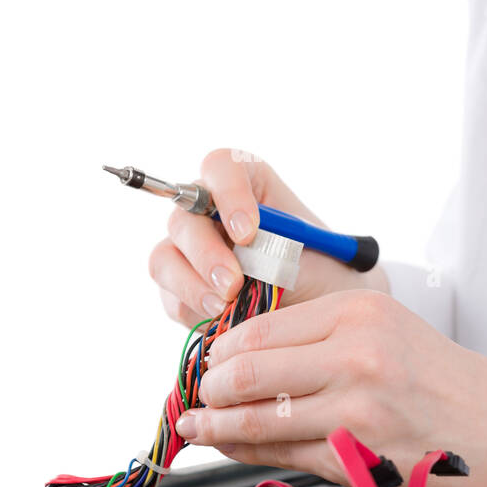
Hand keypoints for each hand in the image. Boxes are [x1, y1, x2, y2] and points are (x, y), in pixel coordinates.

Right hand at [148, 148, 389, 328]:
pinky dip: (195, 311)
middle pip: (184, 217)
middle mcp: (208, 210)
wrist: (322, 306)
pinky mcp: (180, 289)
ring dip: (192, 285)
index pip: (221, 167)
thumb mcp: (313, 250)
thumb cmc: (322, 267)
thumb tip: (244, 261)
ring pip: (165, 259)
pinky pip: (171, 298)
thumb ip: (279, 247)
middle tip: (233, 284)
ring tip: (224, 307)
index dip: (228, 194)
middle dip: (206, 253)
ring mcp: (189, 250)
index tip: (249, 231)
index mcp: (245, 182)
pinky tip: (221, 320)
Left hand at [178, 290, 486, 486]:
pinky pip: (281, 455)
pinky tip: (231, 447)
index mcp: (358, 313)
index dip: (221, 348)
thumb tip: (244, 353)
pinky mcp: (355, 459)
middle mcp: (354, 356)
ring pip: (256, 418)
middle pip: (248, 371)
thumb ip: (318, 336)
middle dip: (209, 387)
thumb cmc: (443, 380)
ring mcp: (353, 411)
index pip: (261, 327)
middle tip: (199, 393)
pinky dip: (246, 452)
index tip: (209, 359)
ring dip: (214, 425)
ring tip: (196, 424)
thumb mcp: (386, 328)